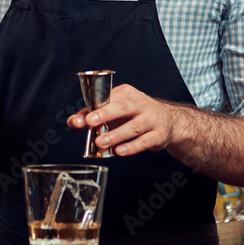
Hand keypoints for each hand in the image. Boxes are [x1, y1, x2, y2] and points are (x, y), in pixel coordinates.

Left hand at [67, 84, 183, 156]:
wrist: (169, 121)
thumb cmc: (135, 114)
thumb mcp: (116, 110)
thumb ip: (94, 115)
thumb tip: (74, 121)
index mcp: (127, 93)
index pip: (108, 99)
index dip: (93, 109)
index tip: (81, 120)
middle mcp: (140, 104)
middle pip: (123, 107)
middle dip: (105, 114)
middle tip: (90, 123)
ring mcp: (151, 119)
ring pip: (134, 126)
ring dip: (116, 135)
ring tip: (100, 143)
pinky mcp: (158, 135)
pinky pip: (144, 141)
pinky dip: (131, 147)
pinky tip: (119, 151)